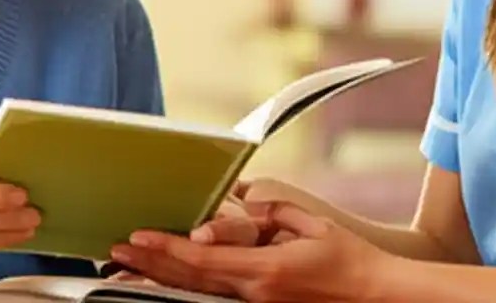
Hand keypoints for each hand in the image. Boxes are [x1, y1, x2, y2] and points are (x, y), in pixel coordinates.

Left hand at [111, 201, 390, 301]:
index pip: (203, 260)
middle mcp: (256, 294)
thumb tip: (246, 202)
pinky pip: (218, 298)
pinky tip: (169, 281)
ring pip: (199, 292)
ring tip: (129, 268)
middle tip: (117, 251)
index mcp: (266, 270)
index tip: (138, 238)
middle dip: (150, 265)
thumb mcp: (314, 225)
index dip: (167, 248)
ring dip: (162, 279)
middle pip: (191, 280)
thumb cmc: (352, 260)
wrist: (378, 297)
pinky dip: (189, 287)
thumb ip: (275, 212)